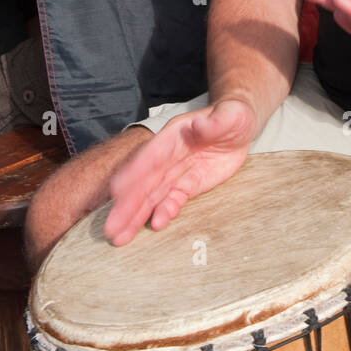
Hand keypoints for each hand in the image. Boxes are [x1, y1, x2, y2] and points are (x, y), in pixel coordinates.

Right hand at [103, 98, 257, 245]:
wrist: (240, 126)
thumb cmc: (233, 115)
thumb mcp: (232, 114)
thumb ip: (216, 121)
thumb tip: (200, 125)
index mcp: (174, 136)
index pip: (150, 156)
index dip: (134, 172)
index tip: (117, 190)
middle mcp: (168, 156)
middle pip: (144, 182)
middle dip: (127, 205)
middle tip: (111, 228)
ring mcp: (176, 172)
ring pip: (152, 196)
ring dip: (136, 216)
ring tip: (119, 236)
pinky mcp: (187, 186)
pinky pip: (173, 201)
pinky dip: (164, 213)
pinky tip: (155, 225)